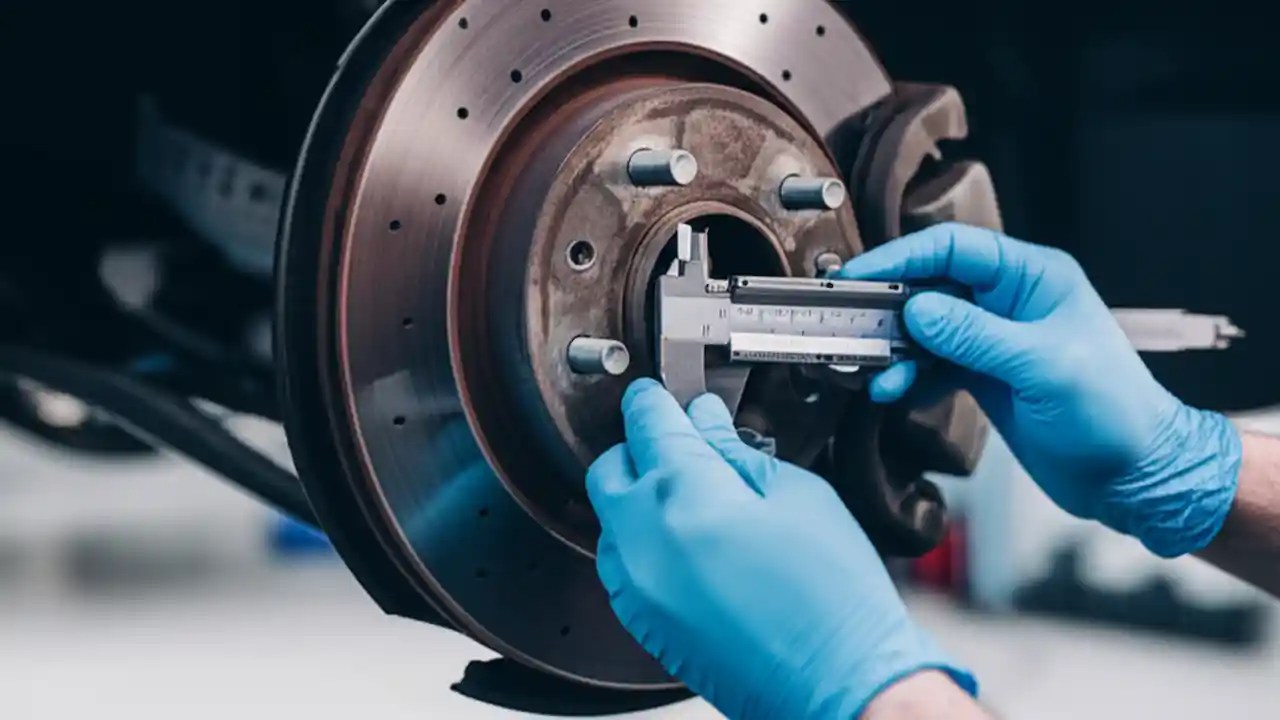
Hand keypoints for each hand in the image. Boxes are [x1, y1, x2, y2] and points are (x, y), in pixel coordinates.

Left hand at [587, 379, 974, 718]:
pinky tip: (690, 543)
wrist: (838, 684)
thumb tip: (707, 423)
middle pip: (611, 466)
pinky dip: (642, 540)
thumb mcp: (797, 495)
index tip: (660, 393)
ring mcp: (636, 585)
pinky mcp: (641, 620)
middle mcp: (643, 538)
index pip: (646, 423)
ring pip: (610, 516)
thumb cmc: (832, 597)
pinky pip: (620, 562)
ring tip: (695, 498)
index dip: (654, 399)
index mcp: (683, 494)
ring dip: (639, 496)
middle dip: (640, 447)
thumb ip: (737, 452)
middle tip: (684, 445)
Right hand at [837, 222, 1241, 557]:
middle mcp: (1008, 301)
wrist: (1132, 476)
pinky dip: (909, 377)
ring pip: (924, 330)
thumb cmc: (1112, 412)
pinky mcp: (982, 376)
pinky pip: (931, 366)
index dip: (903, 258)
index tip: (861, 276)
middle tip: (854, 329)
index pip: (956, 249)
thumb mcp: (1043, 367)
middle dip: (890, 309)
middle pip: (931, 287)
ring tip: (878, 375)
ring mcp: (992, 340)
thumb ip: (976, 336)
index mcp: (1033, 278)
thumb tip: (917, 309)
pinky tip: (895, 392)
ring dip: (896, 351)